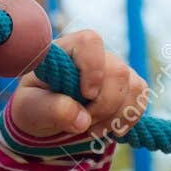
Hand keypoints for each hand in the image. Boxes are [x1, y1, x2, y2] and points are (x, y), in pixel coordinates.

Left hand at [6, 29, 149, 141]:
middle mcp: (95, 56)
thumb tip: (83, 119)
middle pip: (117, 72)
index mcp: (66, 50)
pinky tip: (108, 128)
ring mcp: (114, 69)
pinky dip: (127, 119)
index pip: (90, 42)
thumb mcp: (30, 109)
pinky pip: (140, 100)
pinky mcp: (128, 86)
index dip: (93, 68)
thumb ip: (51, 109)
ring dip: (115, 116)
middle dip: (103, 106)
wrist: (46, 118)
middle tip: (83, 124)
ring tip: (91, 128)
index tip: (85, 95)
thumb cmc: (34, 106)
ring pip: (134, 87)